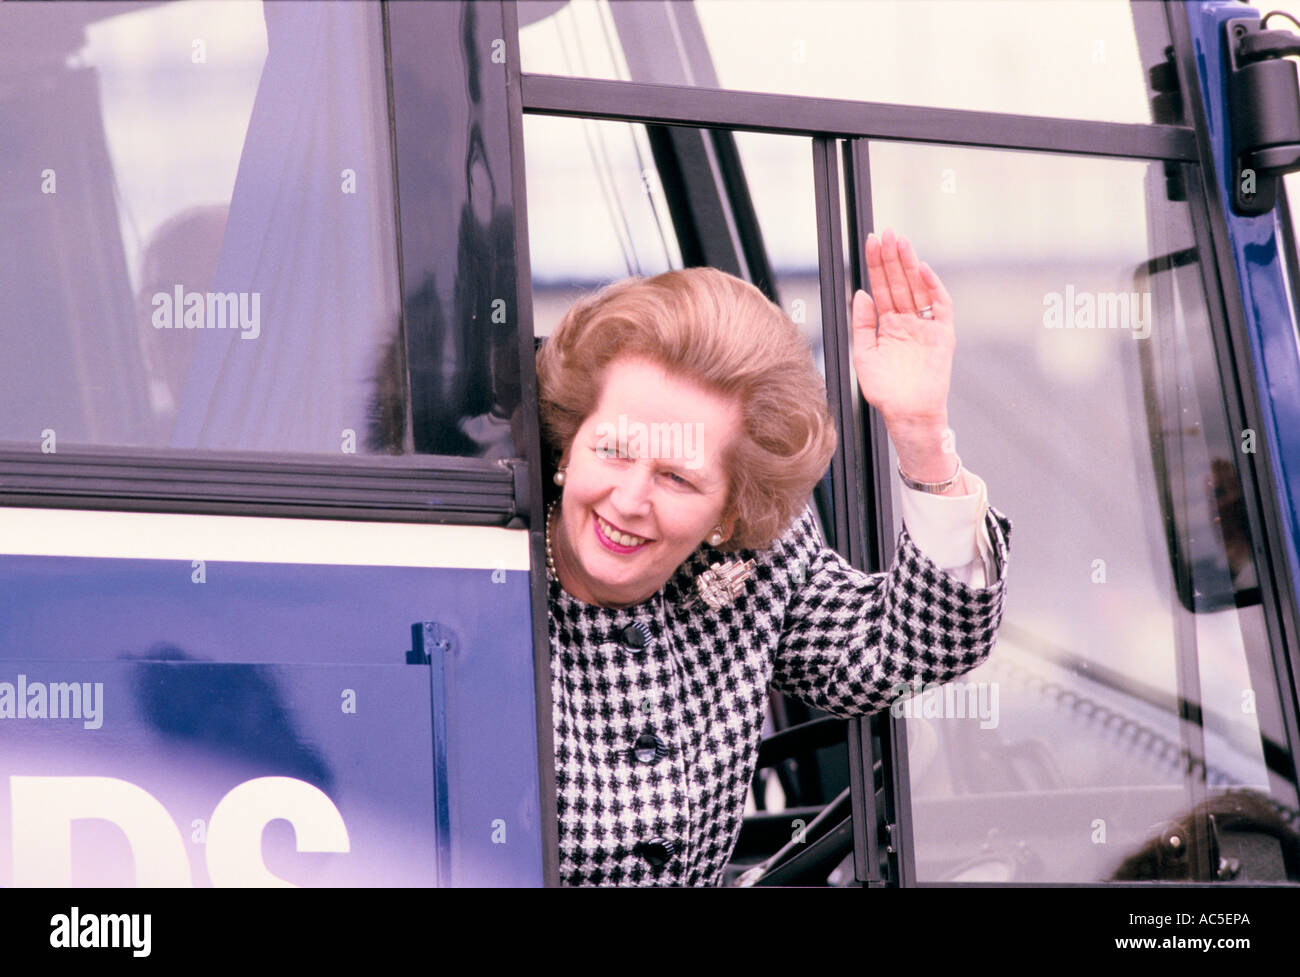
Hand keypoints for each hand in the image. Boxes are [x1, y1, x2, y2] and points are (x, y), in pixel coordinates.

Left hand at [851, 228, 953, 430]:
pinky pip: (940, 306)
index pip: (881, 288)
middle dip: (892, 258)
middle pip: (899, 283)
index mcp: (888, 325)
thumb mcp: (864, 355)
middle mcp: (907, 322)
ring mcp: (925, 326)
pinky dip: (933, 287)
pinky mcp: (942, 334)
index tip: (871, 243)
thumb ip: (862, 324)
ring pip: (917, 288)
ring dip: (910, 265)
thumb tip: (861, 294)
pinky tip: (922, 270)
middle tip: (886, 233)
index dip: (877, 265)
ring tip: (901, 242)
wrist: (907, 414)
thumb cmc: (885, 391)